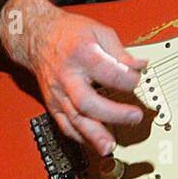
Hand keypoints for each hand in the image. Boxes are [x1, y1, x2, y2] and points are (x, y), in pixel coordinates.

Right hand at [0, 0, 146, 155]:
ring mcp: (58, 93)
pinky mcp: (53, 104)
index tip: (138, 79)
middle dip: (113, 113)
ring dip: (94, 136)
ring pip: (75, 119)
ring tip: (110, 147)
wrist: (38, 37)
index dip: (128, 78)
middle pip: (88, 101)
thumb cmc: (69, 33)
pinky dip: (80, 137)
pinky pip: (65, 125)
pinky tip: (94, 143)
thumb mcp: (98, 31)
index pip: (108, 72)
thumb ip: (120, 52)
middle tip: (134, 117)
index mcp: (81, 53)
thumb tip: (140, 66)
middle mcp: (67, 76)